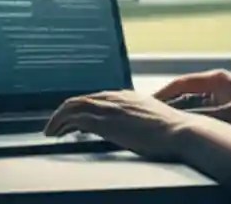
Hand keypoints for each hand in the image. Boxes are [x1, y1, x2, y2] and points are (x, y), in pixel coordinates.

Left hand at [44, 90, 193, 161]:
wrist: (179, 131)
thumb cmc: (171, 129)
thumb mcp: (150, 118)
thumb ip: (136, 118)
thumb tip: (131, 127)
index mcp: (125, 96)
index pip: (94, 97)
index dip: (79, 108)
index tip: (71, 119)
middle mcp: (115, 98)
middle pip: (80, 99)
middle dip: (63, 112)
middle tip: (54, 125)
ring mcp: (110, 108)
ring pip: (74, 106)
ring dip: (58, 118)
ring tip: (51, 131)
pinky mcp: (106, 122)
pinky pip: (77, 119)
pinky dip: (63, 124)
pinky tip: (58, 134)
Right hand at [153, 69, 230, 130]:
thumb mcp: (227, 116)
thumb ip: (201, 116)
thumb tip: (179, 118)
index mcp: (215, 79)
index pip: (181, 83)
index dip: (163, 93)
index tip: (149, 102)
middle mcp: (217, 79)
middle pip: (186, 88)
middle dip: (169, 99)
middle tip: (153, 111)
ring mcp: (223, 87)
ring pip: (194, 96)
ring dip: (181, 105)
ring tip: (166, 116)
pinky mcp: (228, 96)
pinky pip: (204, 101)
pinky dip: (194, 109)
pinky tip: (188, 119)